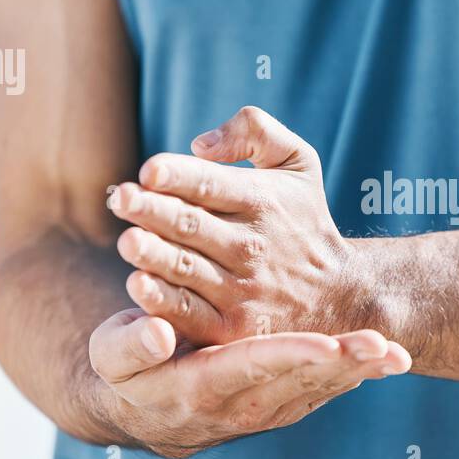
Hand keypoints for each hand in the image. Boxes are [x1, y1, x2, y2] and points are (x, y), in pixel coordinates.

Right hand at [88, 308, 408, 457]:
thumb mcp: (111, 355)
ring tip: (399, 354)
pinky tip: (386, 358)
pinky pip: (323, 391)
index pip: (251, 367)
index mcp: (200, 388)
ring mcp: (265, 410)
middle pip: (300, 381)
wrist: (141, 410)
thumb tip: (155, 333)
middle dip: (345, 364)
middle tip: (386, 348)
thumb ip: (130, 345)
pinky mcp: (282, 405)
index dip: (290, 356)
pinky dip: (355, 376)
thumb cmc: (124, 369)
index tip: (327, 345)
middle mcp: (240, 406)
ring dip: (362, 373)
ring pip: (320, 390)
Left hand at [106, 106, 369, 345]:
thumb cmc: (304, 219)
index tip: (149, 170)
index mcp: (260, 201)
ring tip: (128, 241)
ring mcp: (239, 289)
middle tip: (120, 198)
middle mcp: (249, 245)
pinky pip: (189, 313)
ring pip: (185, 268)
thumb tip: (199, 144)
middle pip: (190, 225)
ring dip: (152, 255)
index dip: (178, 175)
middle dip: (152, 210)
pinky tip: (140, 287)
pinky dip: (164, 302)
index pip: (210, 184)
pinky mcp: (230, 327)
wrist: (338, 294)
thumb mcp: (298, 162)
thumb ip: (255, 131)